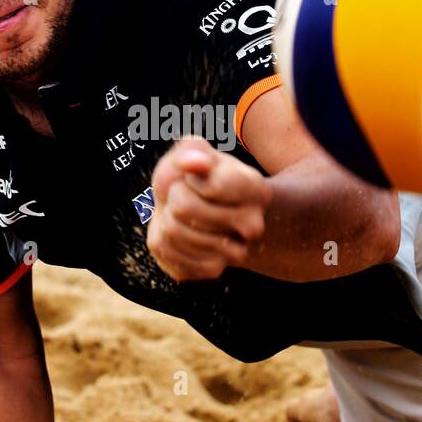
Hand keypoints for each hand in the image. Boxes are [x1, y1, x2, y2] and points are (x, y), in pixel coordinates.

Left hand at [147, 135, 271, 280]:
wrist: (201, 214)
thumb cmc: (198, 178)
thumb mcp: (196, 152)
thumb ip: (193, 150)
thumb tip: (192, 163)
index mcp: (257, 190)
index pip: (211, 186)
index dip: (190, 176)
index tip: (195, 176)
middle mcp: (253, 225)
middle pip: (184, 207)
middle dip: (173, 196)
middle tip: (183, 195)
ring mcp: (235, 253)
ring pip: (172, 231)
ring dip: (166, 217)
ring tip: (182, 215)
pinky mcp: (211, 271)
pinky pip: (168, 253)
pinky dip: (164, 240)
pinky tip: (179, 235)